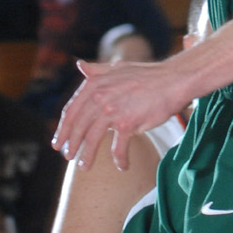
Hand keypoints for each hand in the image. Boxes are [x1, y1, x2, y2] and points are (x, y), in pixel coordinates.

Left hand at [53, 56, 191, 169]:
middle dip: (71, 144)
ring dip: (87, 156)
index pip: (71, 110)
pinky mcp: (128, 123)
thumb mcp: (119, 69)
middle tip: (68, 156)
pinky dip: (119, 159)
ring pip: (92, 139)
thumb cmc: (148, 75)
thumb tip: (80, 65)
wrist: (174, 80)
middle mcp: (100, 96)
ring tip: (84, 166)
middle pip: (78, 126)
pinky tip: (123, 165)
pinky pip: (118, 147)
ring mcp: (113, 110)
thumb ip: (98, 70)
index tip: (58, 142)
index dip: (62, 129)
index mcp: (95, 84)